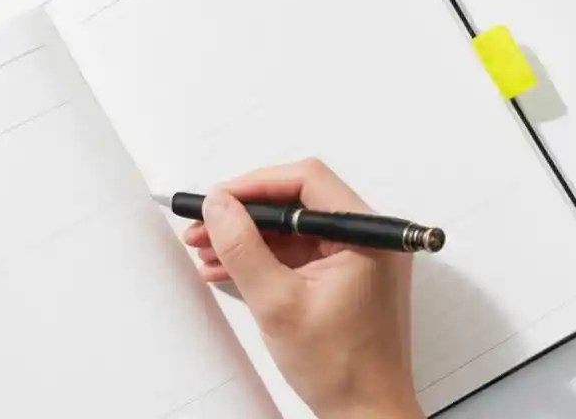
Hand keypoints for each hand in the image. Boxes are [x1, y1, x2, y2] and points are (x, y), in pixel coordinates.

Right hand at [183, 160, 422, 418]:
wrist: (366, 415)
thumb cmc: (343, 370)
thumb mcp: (277, 303)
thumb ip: (243, 247)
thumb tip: (219, 206)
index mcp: (367, 235)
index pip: (307, 180)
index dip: (255, 185)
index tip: (220, 199)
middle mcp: (368, 239)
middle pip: (296, 201)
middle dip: (245, 213)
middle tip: (206, 223)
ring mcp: (357, 258)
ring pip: (293, 228)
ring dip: (249, 237)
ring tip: (207, 247)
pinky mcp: (344, 276)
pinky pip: (298, 252)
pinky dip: (264, 257)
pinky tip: (228, 268)